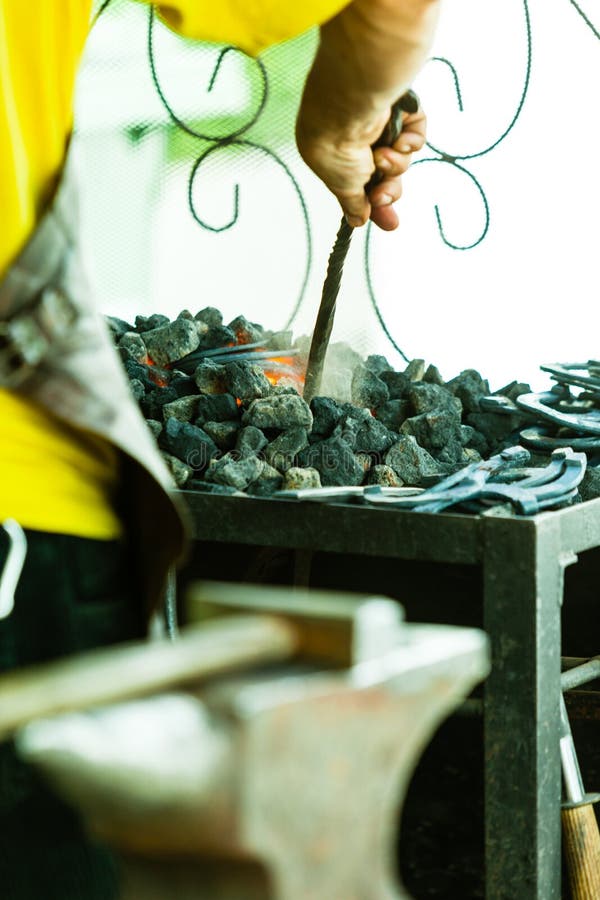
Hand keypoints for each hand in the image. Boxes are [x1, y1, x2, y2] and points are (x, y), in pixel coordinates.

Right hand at [296, 101, 426, 231]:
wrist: (345, 109)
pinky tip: (400, 143)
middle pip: (387, 175)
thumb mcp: (342, 185)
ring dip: (395, 164)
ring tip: (383, 157)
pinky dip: (411, 142)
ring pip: (401, 157)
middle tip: (384, 197)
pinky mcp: (400, 108)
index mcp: (339, 155)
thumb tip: (356, 221)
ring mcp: (380, 123)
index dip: (377, 205)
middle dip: (389, 190)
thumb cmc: (335, 147)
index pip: (363, 186)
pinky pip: (415, 133)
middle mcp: (359, 139)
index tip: (391, 223)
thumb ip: (353, 203)